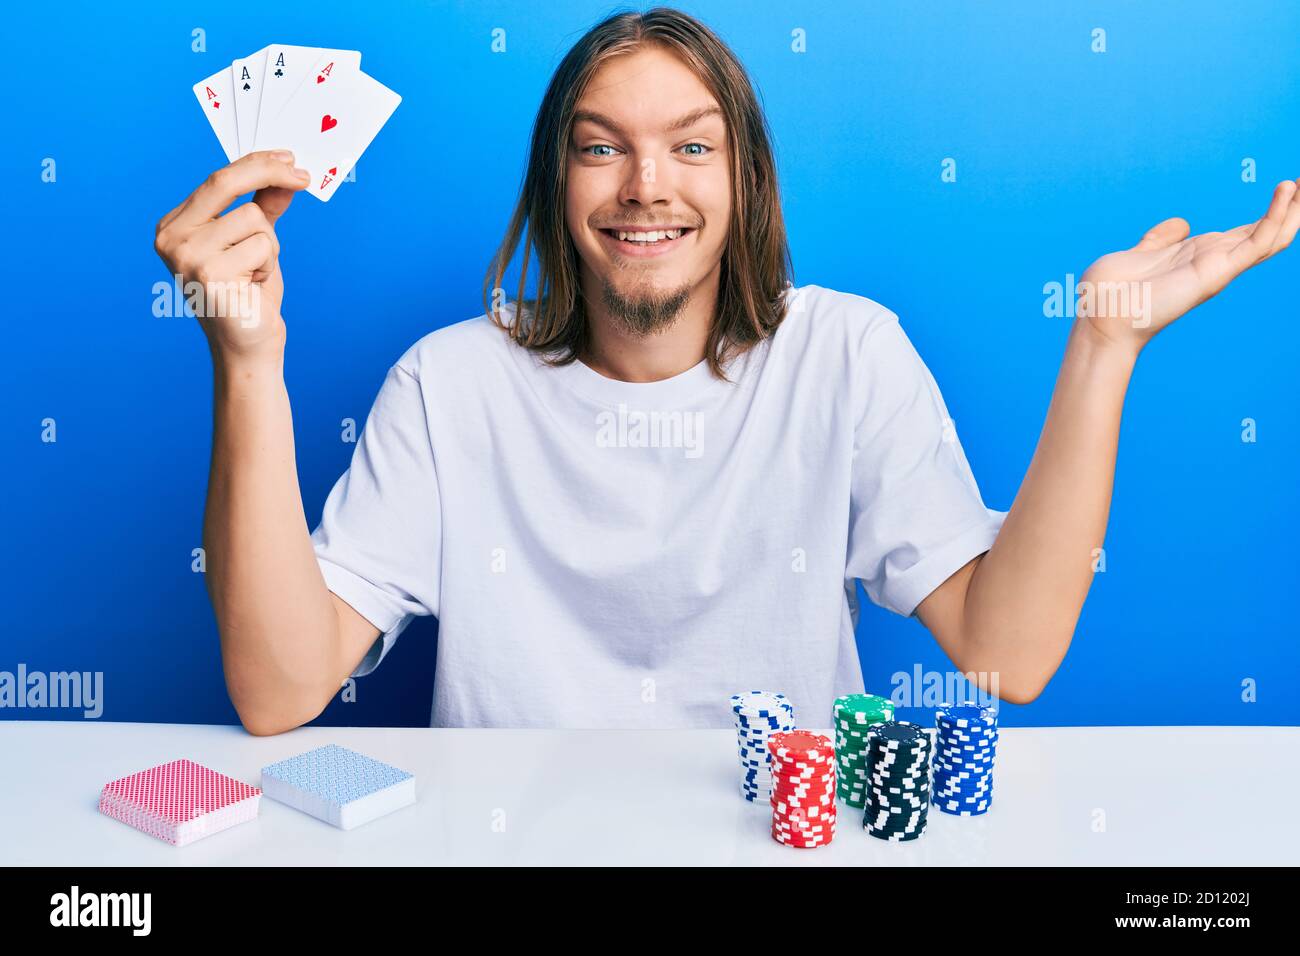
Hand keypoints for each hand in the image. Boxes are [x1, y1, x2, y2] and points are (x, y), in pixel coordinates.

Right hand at [154, 150, 310, 361]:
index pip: (217, 180)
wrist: (249, 346)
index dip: (256, 164)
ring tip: (255, 274)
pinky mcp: (208, 274)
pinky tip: (253, 287)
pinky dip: (268, 266)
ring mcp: (186, 256)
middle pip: (225, 183)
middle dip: (268, 173)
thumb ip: (265, 208)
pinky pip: (261, 246)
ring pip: (253, 220)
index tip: (289, 159)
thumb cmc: (249, 296)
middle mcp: (172, 237)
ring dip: (269, 247)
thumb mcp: (257, 243)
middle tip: (302, 176)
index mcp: (174, 226)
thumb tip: (286, 175)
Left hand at [1076, 178, 1299, 357]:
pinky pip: (1257, 241)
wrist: (1101, 315)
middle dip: (1293, 208)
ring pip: (1272, 236)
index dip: (1272, 210)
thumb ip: (1161, 239)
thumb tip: (1182, 223)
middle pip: (1268, 231)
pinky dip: (1275, 216)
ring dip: (1294, 209)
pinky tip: (1287, 190)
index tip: (1293, 185)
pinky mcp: (1218, 271)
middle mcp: (1215, 261)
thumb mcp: (1142, 253)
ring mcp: (1219, 267)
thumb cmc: (1113, 292)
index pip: (1248, 231)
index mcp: (1201, 255)